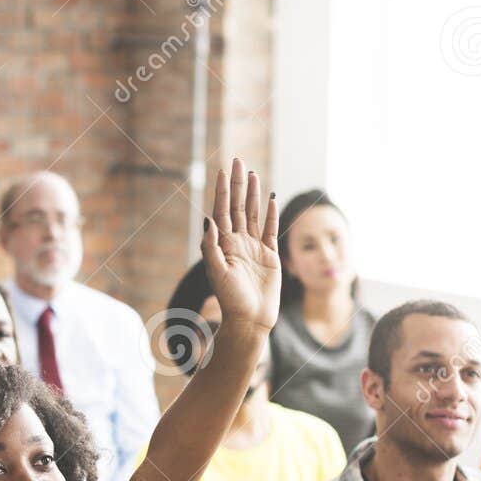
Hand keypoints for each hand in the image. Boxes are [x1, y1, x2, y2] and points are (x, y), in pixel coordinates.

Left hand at [200, 157, 280, 335]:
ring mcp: (254, 248)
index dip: (222, 191)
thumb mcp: (216, 273)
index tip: (223, 171)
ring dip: (253, 194)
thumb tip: (209, 221)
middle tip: (239, 161)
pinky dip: (271, 214)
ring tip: (253, 174)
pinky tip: (271, 199)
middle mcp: (238, 242)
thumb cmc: (230, 300)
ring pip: (253, 214)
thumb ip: (211, 247)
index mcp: (223, 244)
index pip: (222, 210)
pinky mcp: (270, 256)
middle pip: (237, 206)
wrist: (250, 320)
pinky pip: (270, 230)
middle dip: (238, 184)